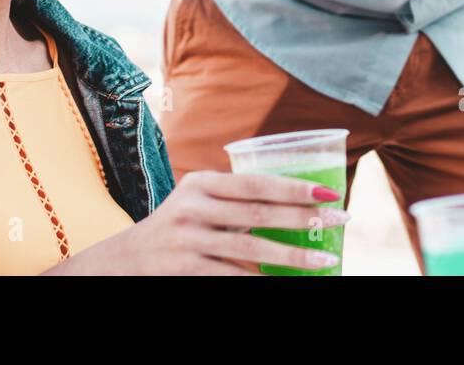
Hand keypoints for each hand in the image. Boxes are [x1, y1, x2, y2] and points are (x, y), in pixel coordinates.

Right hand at [45, 171, 349, 274]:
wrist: (123, 260)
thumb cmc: (177, 226)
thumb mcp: (198, 200)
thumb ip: (235, 197)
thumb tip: (298, 203)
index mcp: (201, 183)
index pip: (257, 183)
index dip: (295, 188)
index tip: (329, 194)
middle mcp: (193, 208)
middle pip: (260, 213)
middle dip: (304, 218)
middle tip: (340, 221)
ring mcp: (188, 241)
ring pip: (253, 248)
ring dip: (294, 255)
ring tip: (325, 258)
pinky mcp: (186, 271)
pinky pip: (234, 276)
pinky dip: (263, 279)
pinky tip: (287, 281)